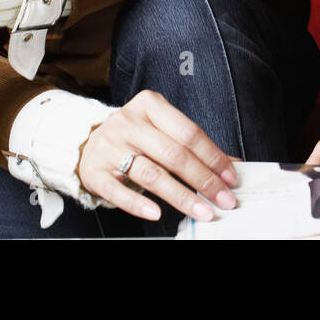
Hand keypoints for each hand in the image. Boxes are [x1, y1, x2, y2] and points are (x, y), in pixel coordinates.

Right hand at [77, 90, 238, 221]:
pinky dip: (139, 204)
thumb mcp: (162, 130)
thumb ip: (194, 145)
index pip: (189, 132)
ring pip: (152, 174)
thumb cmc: (134, 136)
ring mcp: (109, 147)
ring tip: (202, 210)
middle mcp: (128, 123)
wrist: (86, 142)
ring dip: (181, 196)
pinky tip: (158, 213)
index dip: (213, 156)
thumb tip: (233, 165)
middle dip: (203, 180)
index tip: (231, 177)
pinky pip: (119, 192)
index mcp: (150, 105)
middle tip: (223, 199)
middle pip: (174, 154)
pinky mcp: (95, 172)